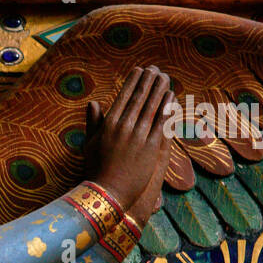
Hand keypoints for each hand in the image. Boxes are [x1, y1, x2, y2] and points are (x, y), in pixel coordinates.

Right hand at [87, 65, 173, 226]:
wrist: (108, 192)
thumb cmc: (96, 169)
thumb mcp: (90, 143)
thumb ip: (93, 122)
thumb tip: (92, 102)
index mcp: (108, 124)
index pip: (123, 96)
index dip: (133, 82)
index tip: (140, 70)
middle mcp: (124, 127)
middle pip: (140, 98)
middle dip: (149, 81)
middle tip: (156, 69)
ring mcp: (138, 137)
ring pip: (152, 107)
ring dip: (160, 90)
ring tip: (165, 78)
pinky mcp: (151, 148)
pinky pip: (161, 124)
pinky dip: (167, 109)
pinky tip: (172, 98)